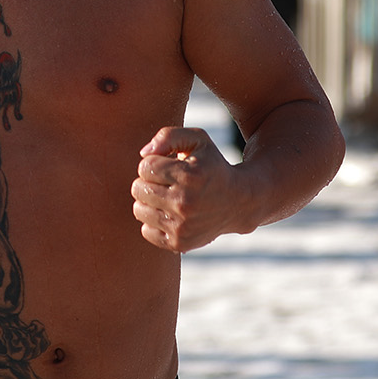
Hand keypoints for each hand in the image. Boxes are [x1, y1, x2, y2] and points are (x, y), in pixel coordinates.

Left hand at [132, 126, 254, 252]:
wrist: (239, 202)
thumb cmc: (212, 166)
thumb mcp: (198, 140)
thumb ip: (168, 136)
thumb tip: (144, 154)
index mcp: (189, 175)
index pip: (145, 167)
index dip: (153, 163)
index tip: (168, 165)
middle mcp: (185, 202)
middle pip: (138, 188)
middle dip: (149, 181)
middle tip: (167, 181)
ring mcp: (182, 226)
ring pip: (139, 209)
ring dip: (149, 201)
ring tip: (168, 196)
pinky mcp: (180, 243)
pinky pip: (146, 230)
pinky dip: (154, 222)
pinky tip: (171, 214)